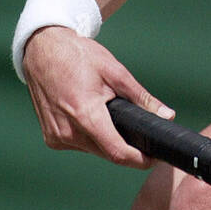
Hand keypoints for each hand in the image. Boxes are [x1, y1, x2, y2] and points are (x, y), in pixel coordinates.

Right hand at [23, 25, 173, 167]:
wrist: (43, 50)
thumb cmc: (79, 56)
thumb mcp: (115, 72)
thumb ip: (141, 97)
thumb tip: (167, 116)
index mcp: (85, 114)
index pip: (117, 152)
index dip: (139, 159)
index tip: (154, 158)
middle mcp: (67, 131)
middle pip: (106, 152)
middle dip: (126, 148)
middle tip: (140, 134)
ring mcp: (56, 136)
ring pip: (93, 150)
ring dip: (107, 141)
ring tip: (112, 118)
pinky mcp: (51, 138)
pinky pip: (79, 145)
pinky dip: (91, 137)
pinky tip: (92, 119)